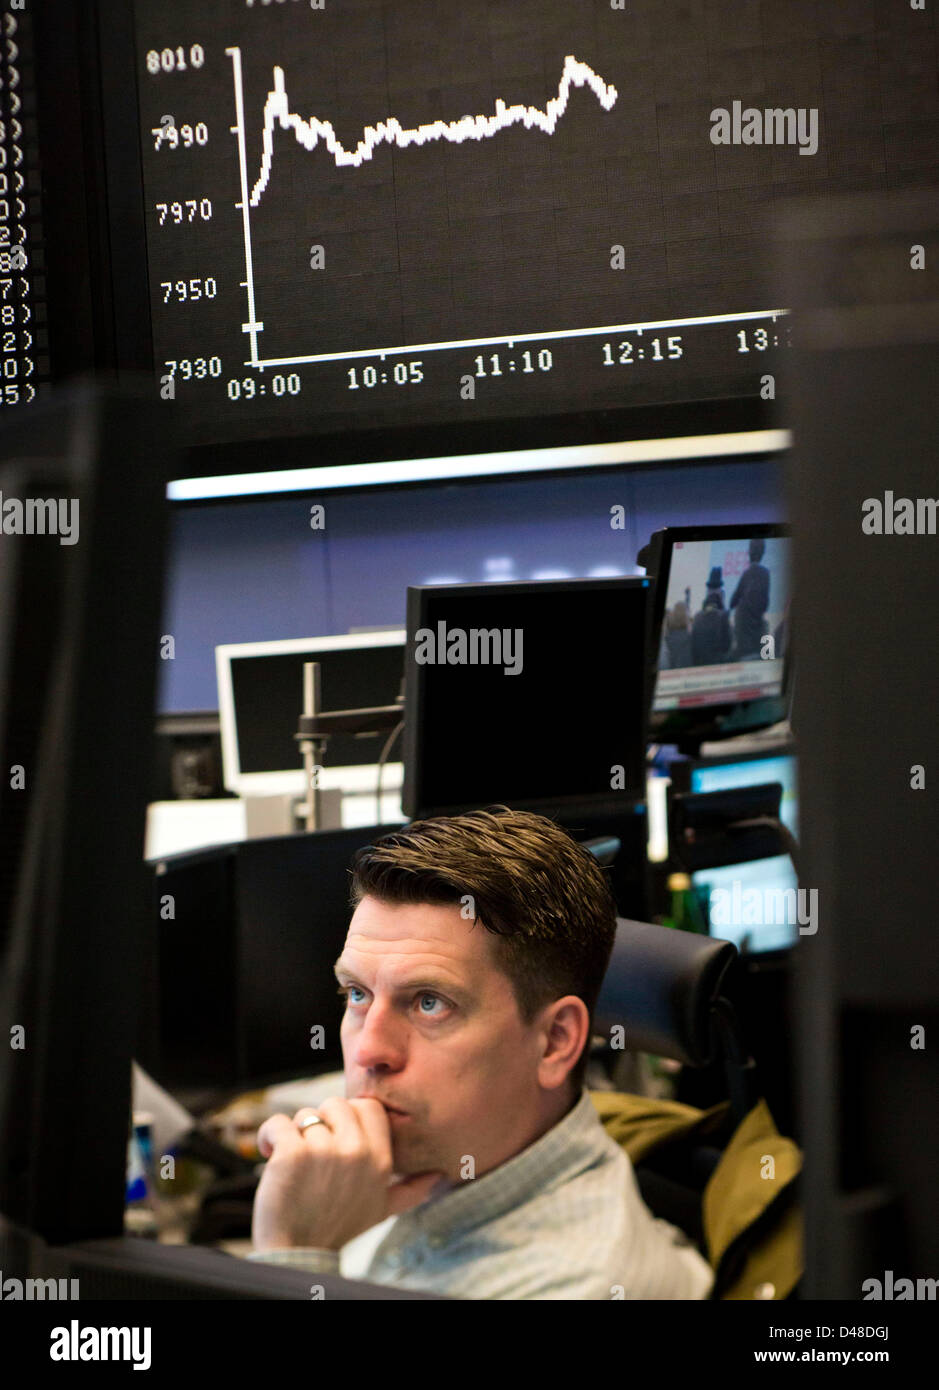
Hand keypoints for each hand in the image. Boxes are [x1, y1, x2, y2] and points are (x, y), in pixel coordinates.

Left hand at [251, 1096, 444, 1252]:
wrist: (298, 1254)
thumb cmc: (337, 1228)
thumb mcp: (381, 1209)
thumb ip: (411, 1189)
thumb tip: (439, 1175)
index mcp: (380, 1159)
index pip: (369, 1107)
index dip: (349, 1116)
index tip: (335, 1135)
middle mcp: (356, 1151)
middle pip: (336, 1103)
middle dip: (320, 1123)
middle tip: (312, 1151)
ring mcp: (323, 1151)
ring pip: (304, 1115)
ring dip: (293, 1135)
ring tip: (292, 1163)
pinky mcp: (292, 1153)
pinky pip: (278, 1123)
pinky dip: (268, 1136)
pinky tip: (269, 1153)